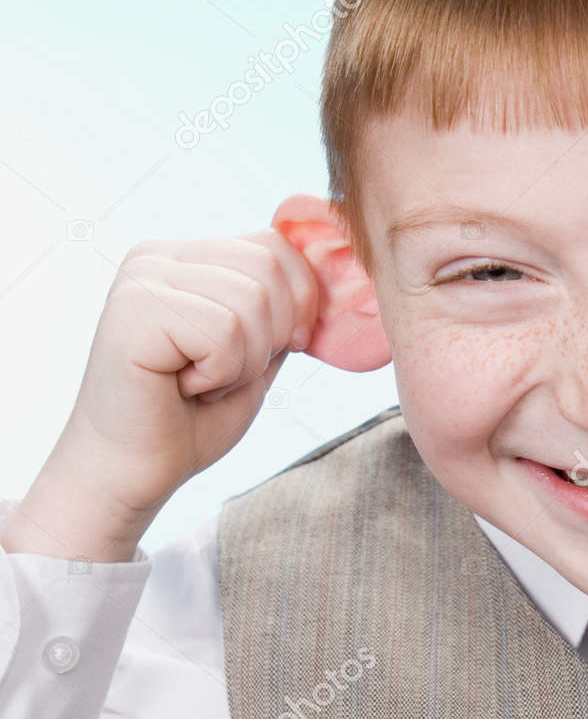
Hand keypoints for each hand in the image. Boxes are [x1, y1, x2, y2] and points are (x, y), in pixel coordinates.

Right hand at [58, 228, 320, 522]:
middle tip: (223, 375)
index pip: (273, 244)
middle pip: (269, 268)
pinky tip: (183, 388)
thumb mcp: (254, 355)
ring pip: (252, 300)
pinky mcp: (135, 312)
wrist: (130, 473)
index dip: (300, 302)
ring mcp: (141, 279)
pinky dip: (221, 375)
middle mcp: (156, 257)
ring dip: (243, 362)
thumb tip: (325, 271)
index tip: (278, 349)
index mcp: (184, 257)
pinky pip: (224, 332)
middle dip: (270, 337)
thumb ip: (280, 311)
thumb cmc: (190, 421)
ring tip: (200, 383)